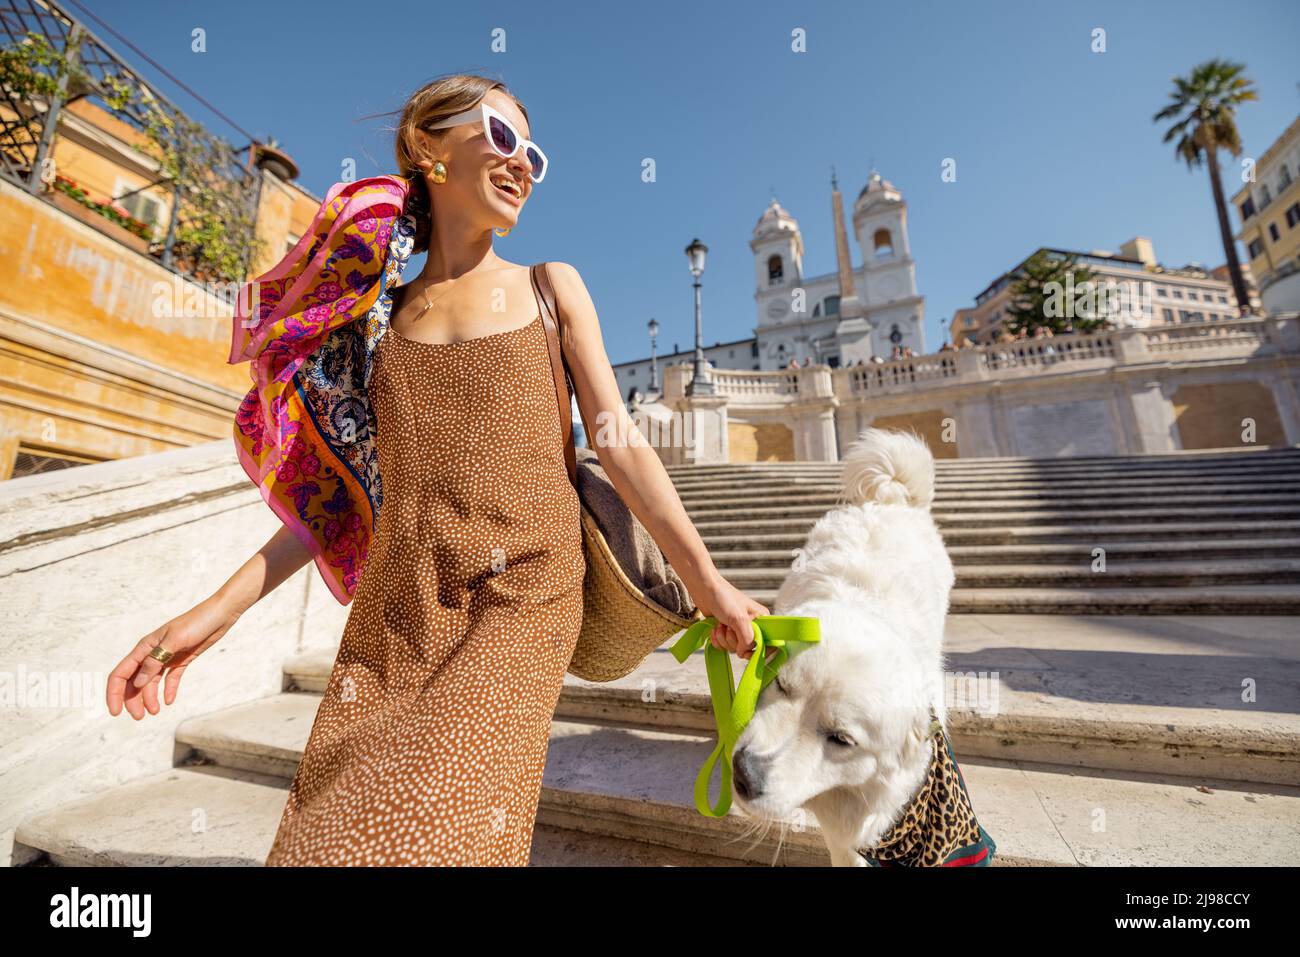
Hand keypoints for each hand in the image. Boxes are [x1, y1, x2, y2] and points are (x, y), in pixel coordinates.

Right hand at [106, 593, 241, 719]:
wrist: (221, 614)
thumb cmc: (197, 622)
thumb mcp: (175, 640)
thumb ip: (155, 660)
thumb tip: (138, 682)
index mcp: (145, 647)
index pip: (121, 673)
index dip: (115, 693)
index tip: (115, 712)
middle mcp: (152, 653)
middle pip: (134, 681)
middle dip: (133, 700)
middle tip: (141, 717)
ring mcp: (167, 657)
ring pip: (150, 682)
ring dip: (149, 698)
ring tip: (156, 711)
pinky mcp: (182, 660)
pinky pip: (170, 679)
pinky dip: (168, 690)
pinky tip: (169, 701)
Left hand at [693, 570, 769, 659]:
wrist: (704, 589)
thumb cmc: (724, 598)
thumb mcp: (739, 619)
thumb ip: (747, 639)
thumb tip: (744, 653)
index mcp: (762, 620)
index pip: (768, 644)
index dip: (757, 651)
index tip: (745, 651)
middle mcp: (752, 625)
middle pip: (747, 648)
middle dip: (733, 641)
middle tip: (728, 627)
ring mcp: (738, 629)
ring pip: (734, 648)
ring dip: (723, 639)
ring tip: (720, 624)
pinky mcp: (726, 631)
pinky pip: (724, 646)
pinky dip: (717, 640)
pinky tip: (715, 628)